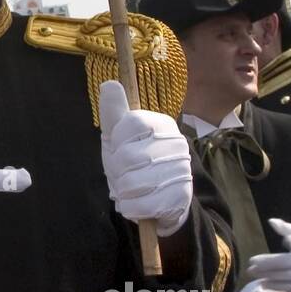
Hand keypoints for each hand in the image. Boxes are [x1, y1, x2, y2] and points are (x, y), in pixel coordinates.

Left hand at [98, 81, 192, 235]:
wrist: (162, 200)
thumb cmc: (135, 164)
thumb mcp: (118, 138)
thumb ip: (114, 114)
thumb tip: (109, 83)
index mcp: (162, 124)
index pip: (132, 123)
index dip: (117, 141)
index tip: (119, 148)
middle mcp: (177, 144)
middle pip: (127, 156)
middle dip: (117, 171)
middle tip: (124, 174)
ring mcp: (181, 171)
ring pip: (132, 183)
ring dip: (123, 191)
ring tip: (130, 189)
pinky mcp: (180, 198)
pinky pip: (142, 205)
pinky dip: (132, 207)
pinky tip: (138, 203)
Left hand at [247, 218, 290, 291]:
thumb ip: (288, 229)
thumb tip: (271, 221)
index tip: (283, 240)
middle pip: (283, 261)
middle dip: (266, 263)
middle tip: (251, 262)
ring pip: (282, 275)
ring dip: (266, 275)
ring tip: (252, 272)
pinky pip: (287, 286)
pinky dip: (275, 285)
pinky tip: (263, 283)